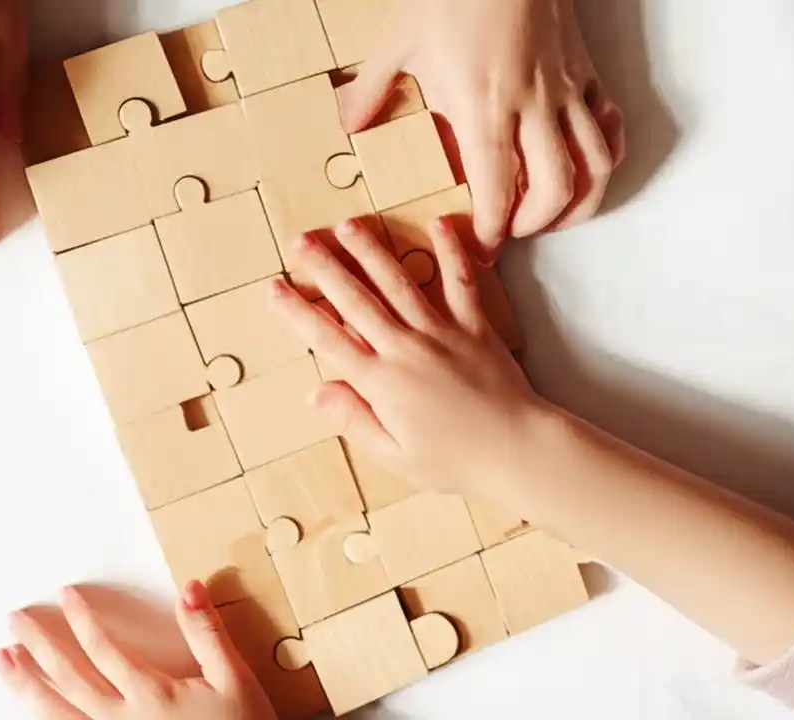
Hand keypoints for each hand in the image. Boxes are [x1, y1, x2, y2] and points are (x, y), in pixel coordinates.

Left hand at [0, 580, 276, 719]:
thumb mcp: (233, 678)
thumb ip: (207, 633)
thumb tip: (190, 586)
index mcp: (151, 695)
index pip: (103, 649)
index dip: (81, 619)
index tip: (63, 595)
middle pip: (69, 679)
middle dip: (38, 647)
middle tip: (14, 622)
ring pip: (58, 714)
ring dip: (27, 687)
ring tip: (3, 662)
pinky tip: (30, 710)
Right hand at [268, 217, 546, 493]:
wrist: (518, 451)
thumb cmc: (456, 462)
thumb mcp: (394, 455)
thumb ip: (354, 419)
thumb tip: (316, 393)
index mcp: (381, 383)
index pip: (327, 339)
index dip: (297, 312)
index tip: (274, 288)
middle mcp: (406, 349)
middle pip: (357, 300)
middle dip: (325, 268)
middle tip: (301, 241)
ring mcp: (442, 333)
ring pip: (398, 283)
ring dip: (370, 251)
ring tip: (348, 225)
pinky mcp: (475, 327)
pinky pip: (460, 282)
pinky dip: (449, 252)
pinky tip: (436, 224)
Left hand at [340, 0, 624, 257]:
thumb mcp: (398, 40)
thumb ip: (371, 89)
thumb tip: (345, 123)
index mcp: (483, 108)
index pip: (497, 191)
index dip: (491, 233)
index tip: (482, 253)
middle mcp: (532, 106)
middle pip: (555, 189)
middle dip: (534, 225)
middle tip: (510, 234)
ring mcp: (566, 89)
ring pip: (595, 164)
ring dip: (579, 202)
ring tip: (554, 217)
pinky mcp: (586, 71)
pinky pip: (609, 126)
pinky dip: (605, 156)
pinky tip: (586, 167)